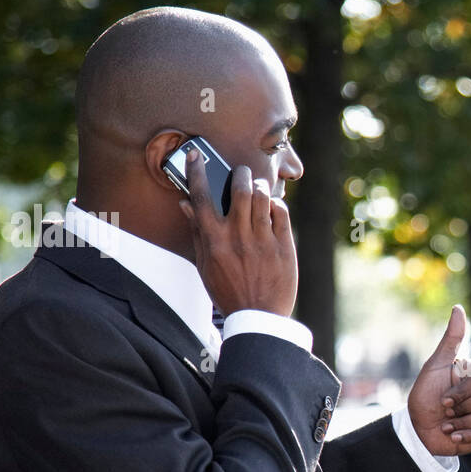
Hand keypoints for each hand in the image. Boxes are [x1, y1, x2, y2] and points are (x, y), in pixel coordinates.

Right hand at [177, 151, 297, 316]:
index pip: (201, 197)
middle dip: (241, 174)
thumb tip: (186, 203)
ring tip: (259, 188)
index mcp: (214, 240)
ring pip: (262, 197)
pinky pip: (281, 212)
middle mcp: (238, 236)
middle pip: (240, 189)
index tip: (196, 155)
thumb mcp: (205, 264)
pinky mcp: (284, 246)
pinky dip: (276, 205)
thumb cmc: (228, 291)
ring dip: (260, 186)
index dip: (197, 171)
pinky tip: (272, 208)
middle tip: (242, 173)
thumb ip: (197, 231)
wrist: (258, 317)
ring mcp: (263, 240)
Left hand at [407, 305, 470, 455]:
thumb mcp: (434, 365)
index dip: (462, 392)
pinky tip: (455, 436)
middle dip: (462, 409)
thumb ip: (450, 339)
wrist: (419, 428)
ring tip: (448, 425)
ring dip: (463, 424)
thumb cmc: (425, 395)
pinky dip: (470, 436)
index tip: (443, 400)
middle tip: (446, 411)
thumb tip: (458, 308)